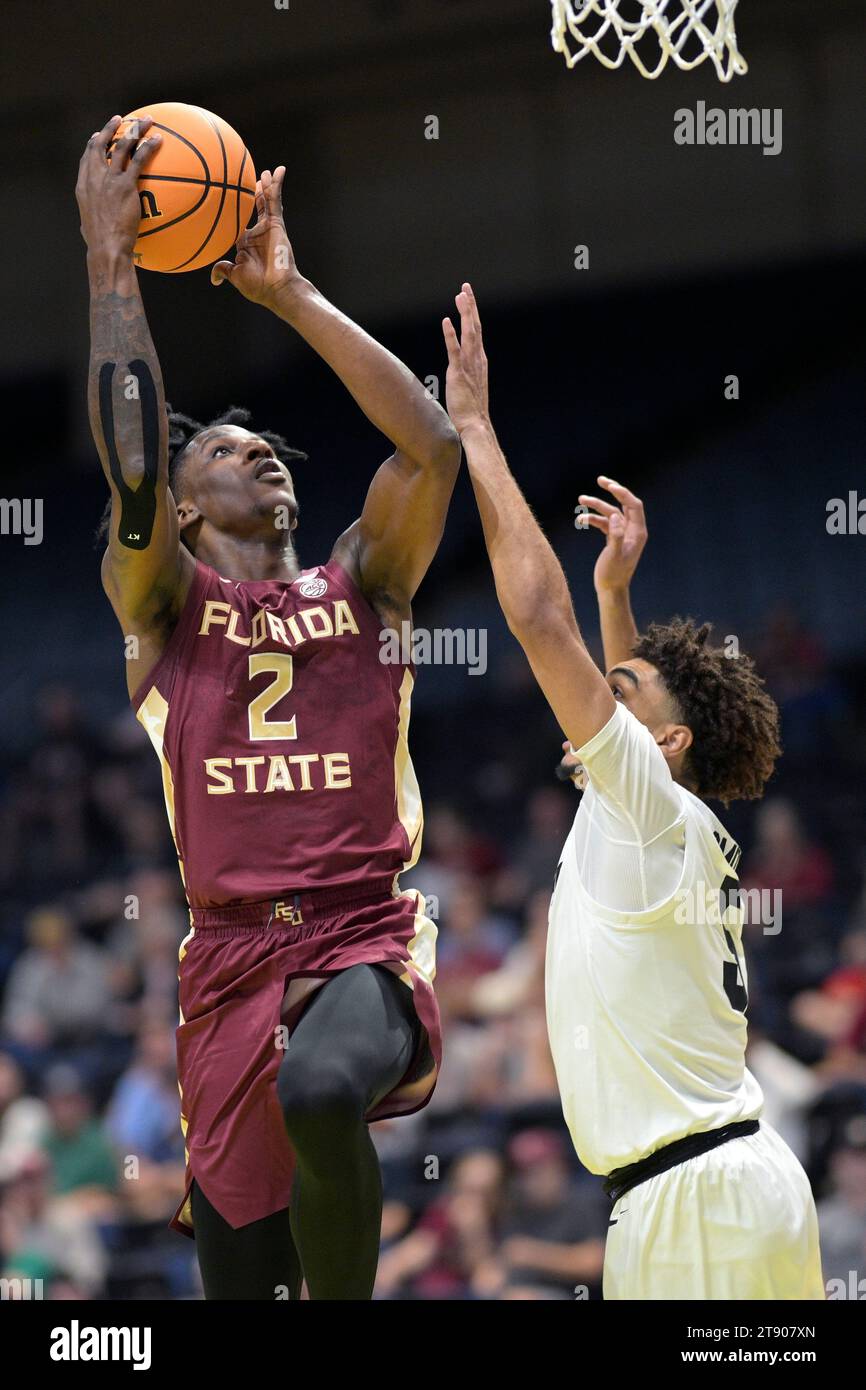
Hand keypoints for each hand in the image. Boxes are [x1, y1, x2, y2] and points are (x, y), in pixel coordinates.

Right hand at [76, 114, 161, 257]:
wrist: (106, 247)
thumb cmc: (100, 245)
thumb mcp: (90, 229)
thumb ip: (95, 220)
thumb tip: (96, 229)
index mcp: (83, 187)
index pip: (87, 160)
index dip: (93, 146)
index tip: (98, 136)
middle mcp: (94, 178)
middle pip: (100, 145)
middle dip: (110, 129)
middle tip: (119, 119)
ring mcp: (109, 179)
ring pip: (121, 145)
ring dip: (134, 129)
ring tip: (146, 120)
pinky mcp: (125, 185)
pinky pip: (139, 159)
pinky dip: (148, 147)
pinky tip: (158, 140)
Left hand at [211, 166, 299, 306]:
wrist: (275, 288)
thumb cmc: (257, 285)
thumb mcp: (236, 275)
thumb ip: (224, 269)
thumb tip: (214, 279)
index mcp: (246, 242)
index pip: (241, 220)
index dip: (238, 209)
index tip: (232, 199)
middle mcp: (258, 232)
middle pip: (256, 208)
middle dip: (255, 194)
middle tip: (254, 180)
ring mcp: (269, 227)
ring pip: (267, 201)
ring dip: (267, 186)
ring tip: (266, 172)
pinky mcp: (277, 223)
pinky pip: (276, 200)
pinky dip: (277, 185)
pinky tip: (279, 171)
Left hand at [442, 282, 489, 434]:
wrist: (475, 426)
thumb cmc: (470, 410)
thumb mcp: (468, 387)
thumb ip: (465, 375)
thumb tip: (459, 373)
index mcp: (479, 361)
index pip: (476, 332)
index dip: (472, 314)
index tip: (467, 298)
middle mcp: (477, 359)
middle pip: (475, 326)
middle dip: (470, 306)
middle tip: (465, 287)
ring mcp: (468, 366)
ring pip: (468, 333)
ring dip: (464, 313)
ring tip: (460, 295)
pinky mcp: (458, 374)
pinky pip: (454, 350)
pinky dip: (451, 335)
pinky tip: (446, 321)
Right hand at [577, 477, 647, 592]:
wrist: (610, 590)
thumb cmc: (614, 575)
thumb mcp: (614, 555)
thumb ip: (616, 535)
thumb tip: (615, 515)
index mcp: (638, 532)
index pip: (633, 505)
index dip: (623, 493)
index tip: (609, 486)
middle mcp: (632, 531)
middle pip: (623, 504)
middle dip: (612, 492)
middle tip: (600, 480)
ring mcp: (622, 534)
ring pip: (610, 513)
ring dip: (596, 506)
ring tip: (580, 499)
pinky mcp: (612, 539)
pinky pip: (603, 523)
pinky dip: (592, 520)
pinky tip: (580, 520)